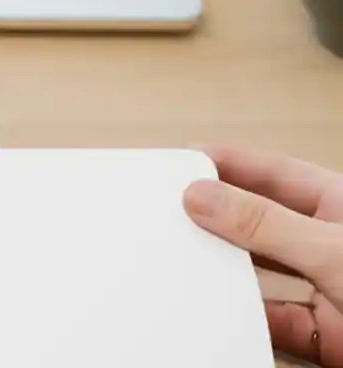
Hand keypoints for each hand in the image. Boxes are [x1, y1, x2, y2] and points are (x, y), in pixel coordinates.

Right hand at [184, 147, 342, 365]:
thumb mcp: (333, 249)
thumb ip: (264, 224)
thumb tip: (203, 196)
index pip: (272, 172)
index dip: (227, 164)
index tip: (182, 163)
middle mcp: (333, 243)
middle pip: (261, 222)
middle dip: (218, 218)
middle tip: (171, 212)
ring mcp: (329, 289)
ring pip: (262, 273)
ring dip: (229, 271)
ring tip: (188, 261)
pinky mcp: (326, 335)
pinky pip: (272, 321)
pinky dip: (247, 319)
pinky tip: (225, 311)